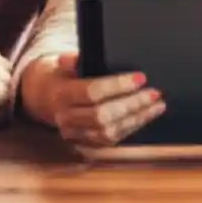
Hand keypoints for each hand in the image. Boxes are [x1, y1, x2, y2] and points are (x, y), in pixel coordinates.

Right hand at [20, 53, 164, 146]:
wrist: (44, 98)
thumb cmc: (62, 77)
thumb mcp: (63, 63)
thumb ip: (73, 60)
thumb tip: (76, 58)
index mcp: (62, 94)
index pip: (92, 92)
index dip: (118, 86)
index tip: (140, 78)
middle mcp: (67, 118)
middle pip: (103, 115)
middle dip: (132, 104)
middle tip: (153, 93)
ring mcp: (76, 134)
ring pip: (109, 132)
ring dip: (137, 118)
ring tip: (156, 105)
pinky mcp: (86, 144)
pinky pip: (111, 140)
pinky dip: (132, 128)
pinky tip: (146, 116)